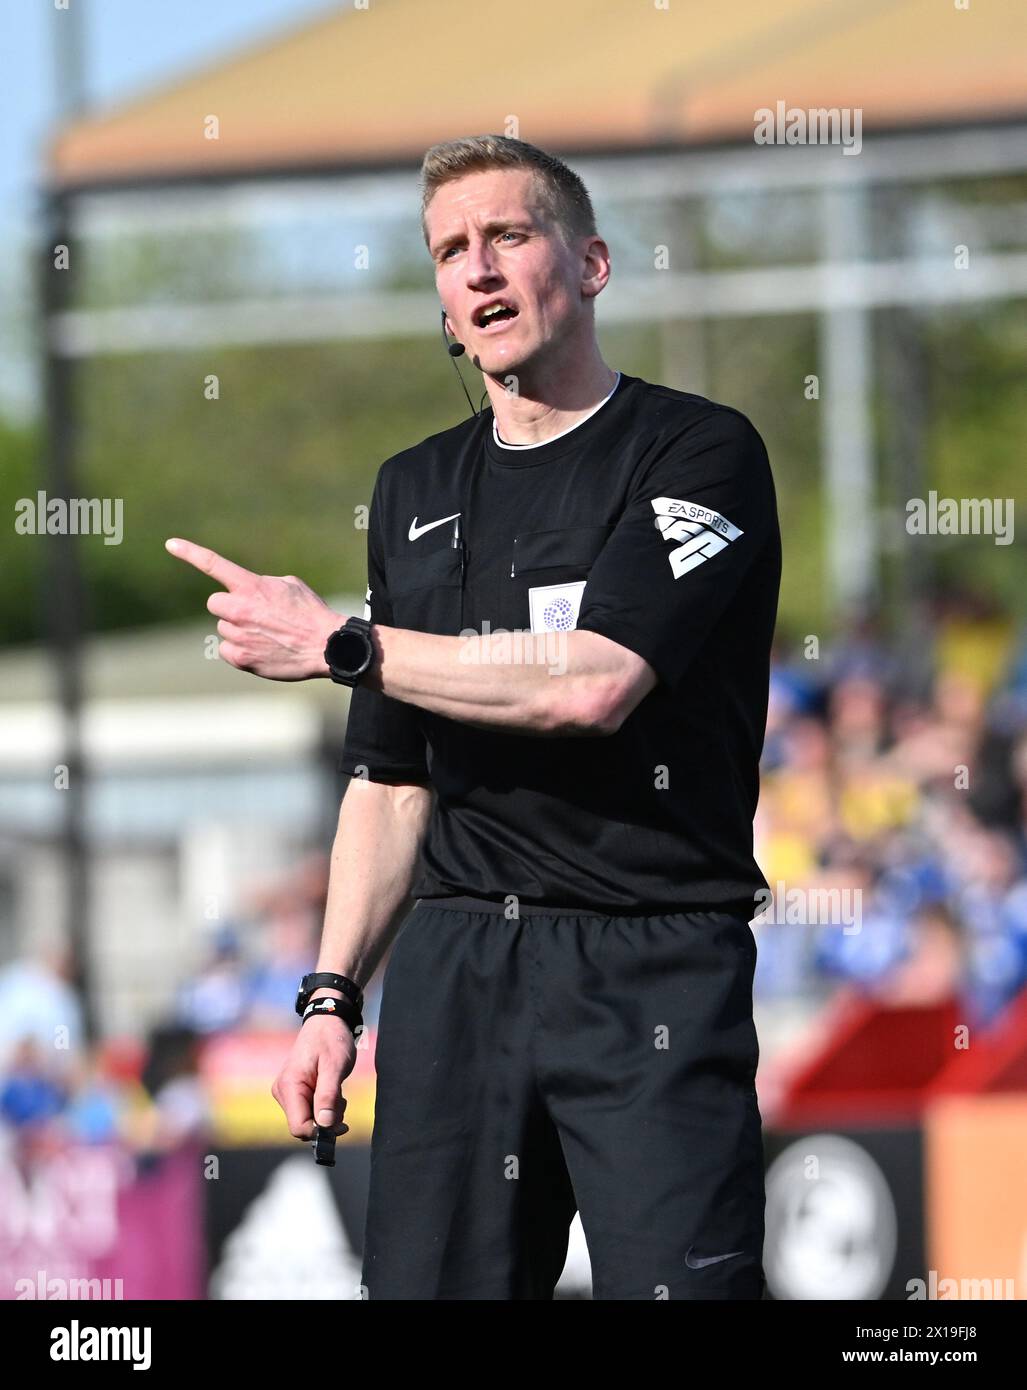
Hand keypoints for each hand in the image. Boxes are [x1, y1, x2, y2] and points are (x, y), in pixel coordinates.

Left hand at [165, 537, 343, 680]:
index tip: (171, 544)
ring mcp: (238, 634)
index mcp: (251, 586)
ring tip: (266, 634)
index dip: (190, 552)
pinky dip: (239, 650)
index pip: (214, 564)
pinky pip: (226, 649)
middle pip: (215, 603)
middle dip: (230, 607)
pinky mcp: (240, 657)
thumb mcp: (289, 586)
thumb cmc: (310, 614)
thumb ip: (262, 585)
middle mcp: (239, 609)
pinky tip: (261, 649)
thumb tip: (248, 593)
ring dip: (239, 629)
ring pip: (223, 628)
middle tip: (253, 614)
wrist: (326, 646)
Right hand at [272, 1014, 356, 1140]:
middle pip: (304, 1125)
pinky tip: (332, 1091)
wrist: (326, 1021)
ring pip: (308, 1119)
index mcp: (289, 1086)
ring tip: (338, 1092)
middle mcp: (283, 1092)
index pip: (298, 1127)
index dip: (320, 1131)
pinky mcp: (294, 1092)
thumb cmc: (331, 1040)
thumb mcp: (335, 1067)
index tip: (342, 1123)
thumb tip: (325, 1125)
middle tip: (342, 1100)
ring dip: (328, 1113)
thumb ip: (328, 1096)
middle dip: (326, 1120)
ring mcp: (287, 1092)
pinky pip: (309, 1110)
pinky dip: (324, 1106)